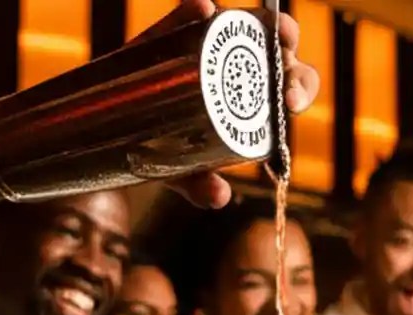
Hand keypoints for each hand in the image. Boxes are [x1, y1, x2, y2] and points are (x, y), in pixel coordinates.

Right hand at [134, 0, 320, 208]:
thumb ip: (200, 185)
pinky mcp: (182, 27)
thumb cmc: (162, 148)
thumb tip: (218, 197)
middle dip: (290, 64)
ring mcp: (217, 43)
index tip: (290, 102)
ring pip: (254, 24)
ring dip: (266, 23)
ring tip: (265, 30)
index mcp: (260, 100)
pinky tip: (201, 10)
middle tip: (281, 79)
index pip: (294, 87)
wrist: (113, 126)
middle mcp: (246, 67)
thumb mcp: (180, 173)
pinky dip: (197, 8)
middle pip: (285, 54)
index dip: (299, 90)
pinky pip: (196, 10)